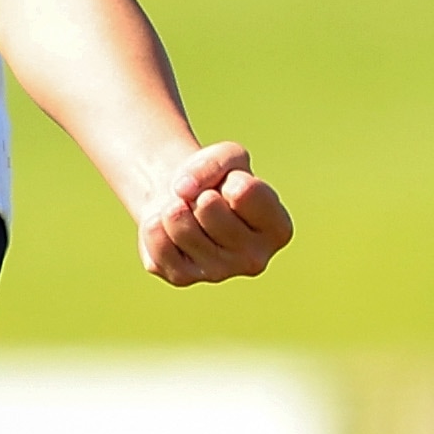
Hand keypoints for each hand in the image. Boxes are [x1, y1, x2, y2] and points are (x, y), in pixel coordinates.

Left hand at [139, 140, 290, 284]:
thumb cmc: (217, 180)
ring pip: (179, 223)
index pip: (243, 191)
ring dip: (174, 205)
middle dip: (198, 192)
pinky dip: (155, 222)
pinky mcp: (182, 277)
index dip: (228, 177)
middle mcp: (254, 259)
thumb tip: (182, 191)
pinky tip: (169, 226)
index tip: (229, 186)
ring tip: (185, 210)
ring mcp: (218, 273)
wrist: (185, 200)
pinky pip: (156, 237)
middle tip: (204, 200)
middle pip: (208, 207)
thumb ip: (214, 163)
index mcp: (278, 230)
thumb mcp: (228, 157)